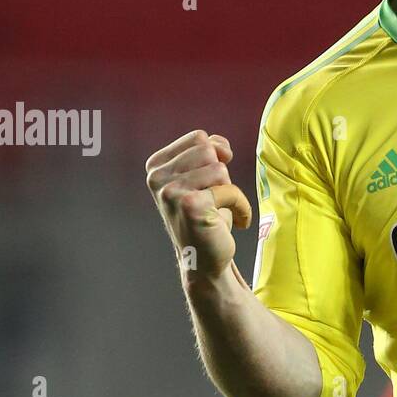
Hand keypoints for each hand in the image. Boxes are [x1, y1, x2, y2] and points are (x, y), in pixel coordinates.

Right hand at [145, 129, 251, 282]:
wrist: (204, 259)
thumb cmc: (207, 215)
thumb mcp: (205, 176)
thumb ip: (210, 150)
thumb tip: (220, 146)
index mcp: (156, 167)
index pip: (199, 138)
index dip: (217, 155)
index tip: (215, 179)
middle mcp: (157, 178)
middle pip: (208, 150)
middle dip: (222, 174)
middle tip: (216, 198)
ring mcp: (170, 191)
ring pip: (219, 169)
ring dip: (230, 191)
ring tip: (221, 209)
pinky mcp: (190, 205)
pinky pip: (229, 190)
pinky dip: (240, 207)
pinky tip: (235, 223)